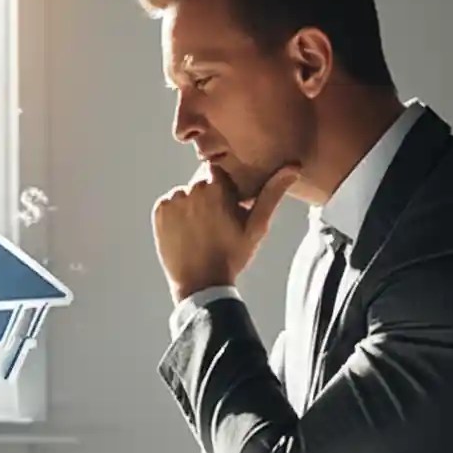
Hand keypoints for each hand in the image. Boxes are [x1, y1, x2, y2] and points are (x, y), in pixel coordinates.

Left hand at [151, 163, 298, 303]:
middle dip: (208, 197)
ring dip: (191, 205)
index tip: (227, 206)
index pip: (220, 172)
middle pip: (201, 182)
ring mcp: (174, 199)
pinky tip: (186, 232)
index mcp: (218, 187)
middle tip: (215, 223)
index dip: (224, 188)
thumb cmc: (233, 255)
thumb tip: (292, 167)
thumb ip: (272, 193)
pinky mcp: (159, 211)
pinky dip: (175, 214)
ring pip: (185, 193)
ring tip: (200, 230)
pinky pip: (169, 204)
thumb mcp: (256, 226)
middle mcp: (193, 188)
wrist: (201, 284)